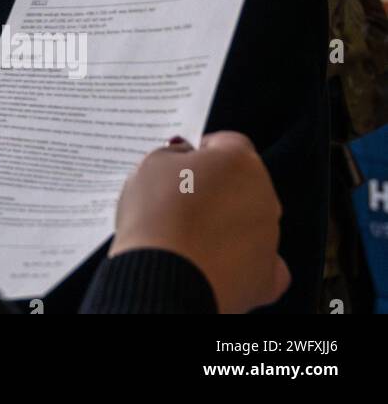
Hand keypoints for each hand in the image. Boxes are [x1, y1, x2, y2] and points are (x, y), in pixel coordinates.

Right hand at [108, 131, 289, 313]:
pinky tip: (219, 263)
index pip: (227, 143)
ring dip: (227, 224)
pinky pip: (262, 263)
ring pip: (251, 222)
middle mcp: (265, 197)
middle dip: (217, 189)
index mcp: (240, 162)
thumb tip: (186, 159)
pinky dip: (244, 262)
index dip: (202, 151)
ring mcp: (270, 239)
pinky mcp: (268, 277)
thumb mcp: (151, 164)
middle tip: (179, 202)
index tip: (180, 164)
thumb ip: (175, 154)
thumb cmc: (156, 212)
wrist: (163, 274)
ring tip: (188, 238)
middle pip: (242, 184)